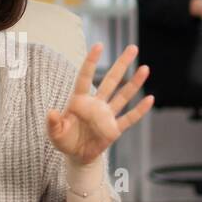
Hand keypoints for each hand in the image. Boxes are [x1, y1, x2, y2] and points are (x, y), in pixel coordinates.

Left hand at [47, 43, 154, 166]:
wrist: (77, 156)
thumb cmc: (64, 140)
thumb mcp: (54, 133)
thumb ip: (53, 123)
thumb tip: (51, 112)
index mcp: (79, 101)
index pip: (85, 77)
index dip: (91, 62)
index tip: (99, 45)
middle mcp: (96, 104)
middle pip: (110, 80)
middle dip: (121, 64)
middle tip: (132, 48)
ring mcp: (107, 115)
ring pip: (123, 96)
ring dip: (134, 83)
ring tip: (145, 68)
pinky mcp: (115, 129)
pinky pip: (129, 118)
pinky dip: (139, 110)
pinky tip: (149, 99)